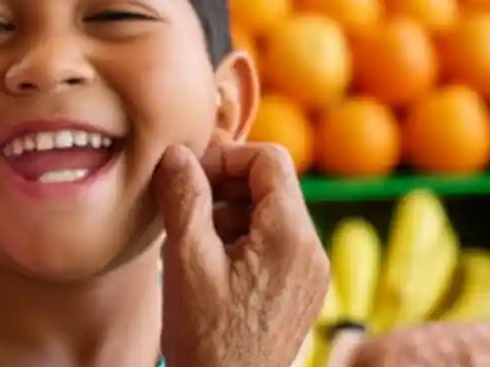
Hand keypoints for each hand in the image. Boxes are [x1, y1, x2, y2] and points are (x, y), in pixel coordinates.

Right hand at [151, 143, 329, 366]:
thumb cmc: (206, 338)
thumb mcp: (186, 259)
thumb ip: (184, 197)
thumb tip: (177, 152)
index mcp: (290, 236)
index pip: (269, 159)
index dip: (225, 158)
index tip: (190, 179)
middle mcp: (312, 250)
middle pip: (272, 184)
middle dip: (224, 186)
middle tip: (184, 209)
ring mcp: (311, 273)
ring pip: (271, 213)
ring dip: (229, 213)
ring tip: (193, 243)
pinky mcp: (301, 291)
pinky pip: (275, 242)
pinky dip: (241, 239)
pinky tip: (210, 266)